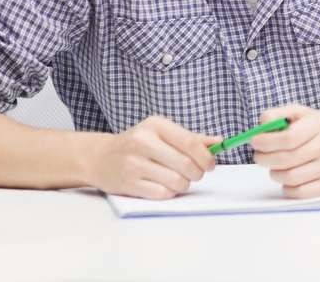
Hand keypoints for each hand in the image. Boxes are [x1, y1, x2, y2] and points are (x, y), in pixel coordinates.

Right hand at [84, 115, 217, 198]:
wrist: (99, 157)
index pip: (191, 142)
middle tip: (196, 174)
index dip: (207, 156)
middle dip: (198, 173)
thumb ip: (191, 137)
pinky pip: (161, 194)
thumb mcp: (162, 132)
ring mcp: (133, 164)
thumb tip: (219, 142)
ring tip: (180, 180)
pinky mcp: (127, 184)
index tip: (211, 164)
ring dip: (184, 184)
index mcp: (156, 125)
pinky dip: (169, 192)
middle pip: (186, 164)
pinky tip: (165, 186)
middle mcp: (143, 142)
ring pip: (176, 181)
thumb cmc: (138, 143)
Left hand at [250, 104, 319, 198]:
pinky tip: (288, 178)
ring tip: (275, 166)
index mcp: (319, 125)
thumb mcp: (304, 113)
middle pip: (286, 159)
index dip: (266, 142)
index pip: (288, 138)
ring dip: (274, 173)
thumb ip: (279, 114)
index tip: (255, 142)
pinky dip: (287, 187)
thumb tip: (260, 125)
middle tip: (259, 156)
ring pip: (290, 178)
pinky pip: (299, 192)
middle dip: (264, 159)